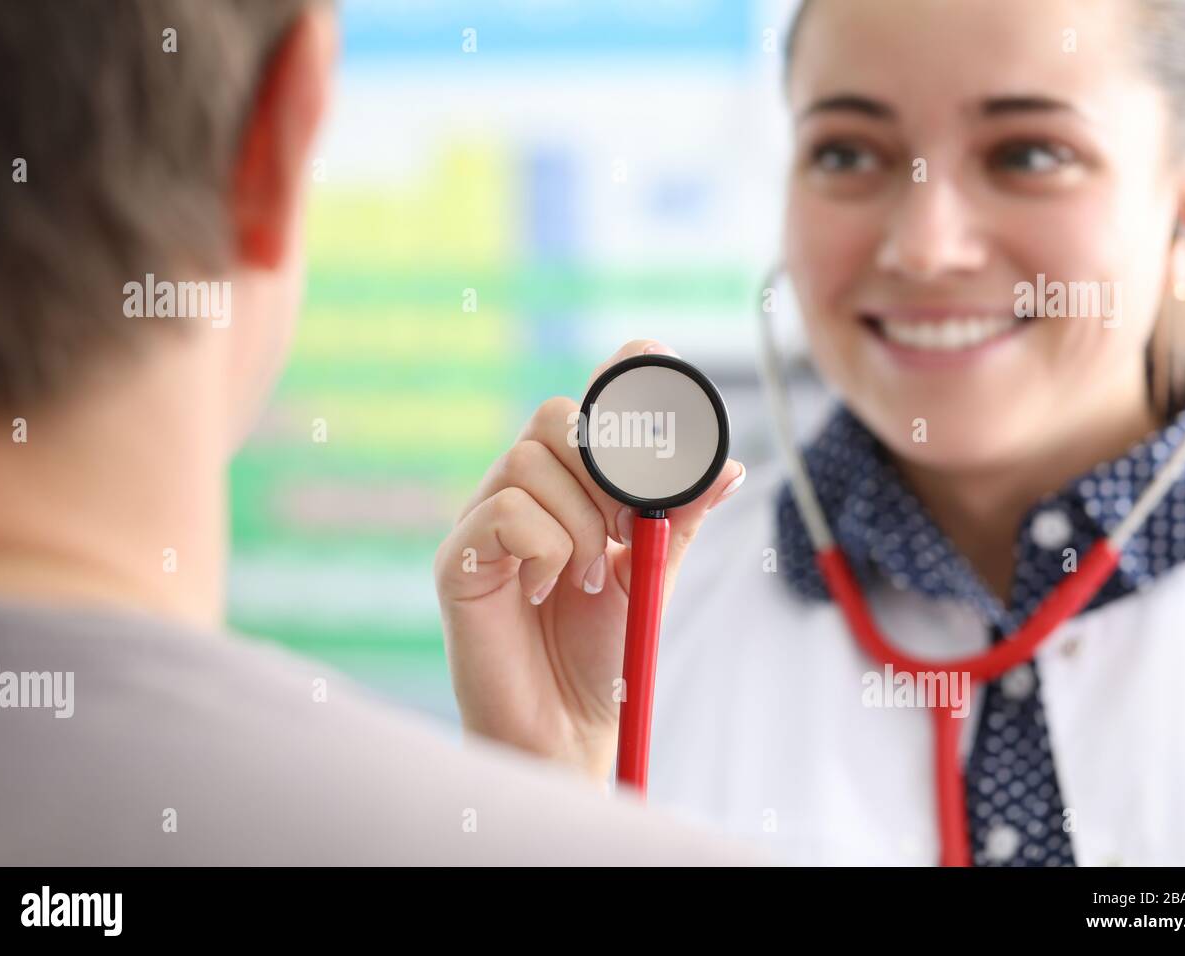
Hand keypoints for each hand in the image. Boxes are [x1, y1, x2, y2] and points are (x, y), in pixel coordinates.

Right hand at [434, 340, 745, 781]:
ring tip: (591, 578)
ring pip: (530, 460)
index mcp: (569, 486)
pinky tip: (548, 590)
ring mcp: (484, 519)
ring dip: (582, 521)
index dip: (621, 374)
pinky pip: (506, 511)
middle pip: (555, 415)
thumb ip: (678, 518)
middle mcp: (522, 490)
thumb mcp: (654, 574)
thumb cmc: (605, 651)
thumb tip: (726, 464)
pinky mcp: (458, 558)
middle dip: (606, 466)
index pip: (587, 403)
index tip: (654, 364)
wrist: (569, 728)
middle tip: (627, 530)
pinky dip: (546, 547)